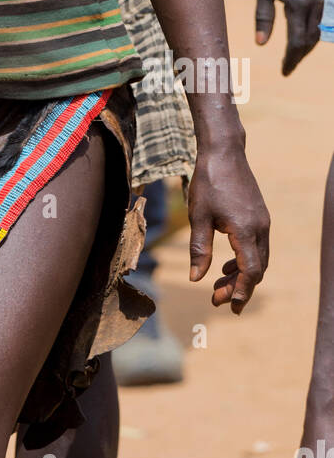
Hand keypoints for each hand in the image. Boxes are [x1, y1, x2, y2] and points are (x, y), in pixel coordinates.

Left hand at [187, 141, 269, 313]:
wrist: (223, 152)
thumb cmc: (208, 181)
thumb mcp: (198, 216)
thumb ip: (198, 249)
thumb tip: (195, 278)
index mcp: (245, 230)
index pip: (250, 271)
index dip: (240, 291)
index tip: (228, 305)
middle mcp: (260, 228)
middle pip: (256, 269)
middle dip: (238, 287)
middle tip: (215, 299)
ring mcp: (262, 221)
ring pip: (258, 259)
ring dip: (240, 275)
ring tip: (217, 284)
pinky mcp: (259, 216)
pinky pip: (256, 246)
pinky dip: (243, 259)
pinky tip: (225, 264)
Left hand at [255, 0, 325, 74]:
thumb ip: (263, 16)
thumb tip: (261, 43)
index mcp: (297, 2)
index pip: (297, 41)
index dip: (291, 59)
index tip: (284, 71)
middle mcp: (315, 2)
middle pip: (311, 39)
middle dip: (300, 55)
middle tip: (288, 67)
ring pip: (319, 29)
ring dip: (307, 44)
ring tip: (293, 54)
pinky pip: (322, 17)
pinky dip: (313, 29)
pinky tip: (302, 33)